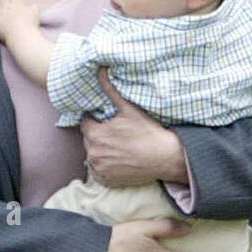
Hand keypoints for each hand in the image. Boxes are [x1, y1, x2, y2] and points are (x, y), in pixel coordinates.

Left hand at [81, 70, 187, 185]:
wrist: (166, 157)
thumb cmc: (148, 132)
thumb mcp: (128, 108)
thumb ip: (110, 89)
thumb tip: (100, 69)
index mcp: (95, 134)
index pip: (85, 124)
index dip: (95, 121)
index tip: (106, 121)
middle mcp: (93, 153)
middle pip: (89, 140)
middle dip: (98, 136)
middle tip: (116, 134)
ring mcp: (99, 169)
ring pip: (93, 156)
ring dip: (101, 151)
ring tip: (119, 147)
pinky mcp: (107, 181)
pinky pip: (99, 172)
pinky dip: (105, 167)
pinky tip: (119, 160)